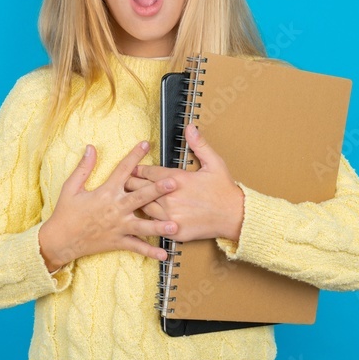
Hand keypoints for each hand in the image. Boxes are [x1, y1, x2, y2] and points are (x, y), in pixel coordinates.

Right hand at [38, 141, 178, 271]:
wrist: (60, 240)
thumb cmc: (66, 213)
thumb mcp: (71, 187)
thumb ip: (84, 167)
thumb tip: (91, 147)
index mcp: (106, 193)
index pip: (123, 170)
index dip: (135, 156)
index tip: (146, 144)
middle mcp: (115, 209)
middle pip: (140, 197)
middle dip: (157, 189)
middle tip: (173, 183)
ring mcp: (118, 227)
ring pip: (143, 226)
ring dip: (159, 225)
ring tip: (175, 225)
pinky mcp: (118, 242)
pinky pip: (136, 248)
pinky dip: (150, 252)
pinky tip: (164, 255)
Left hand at [125, 123, 244, 242]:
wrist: (235, 216)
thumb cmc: (224, 190)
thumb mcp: (214, 163)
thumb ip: (199, 145)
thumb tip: (189, 128)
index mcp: (178, 180)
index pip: (149, 173)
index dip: (139, 170)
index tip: (132, 169)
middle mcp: (171, 198)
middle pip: (141, 189)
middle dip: (131, 184)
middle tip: (123, 182)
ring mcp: (171, 216)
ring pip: (143, 208)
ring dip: (136, 202)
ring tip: (127, 199)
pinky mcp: (173, 231)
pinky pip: (153, 225)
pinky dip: (146, 220)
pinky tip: (141, 217)